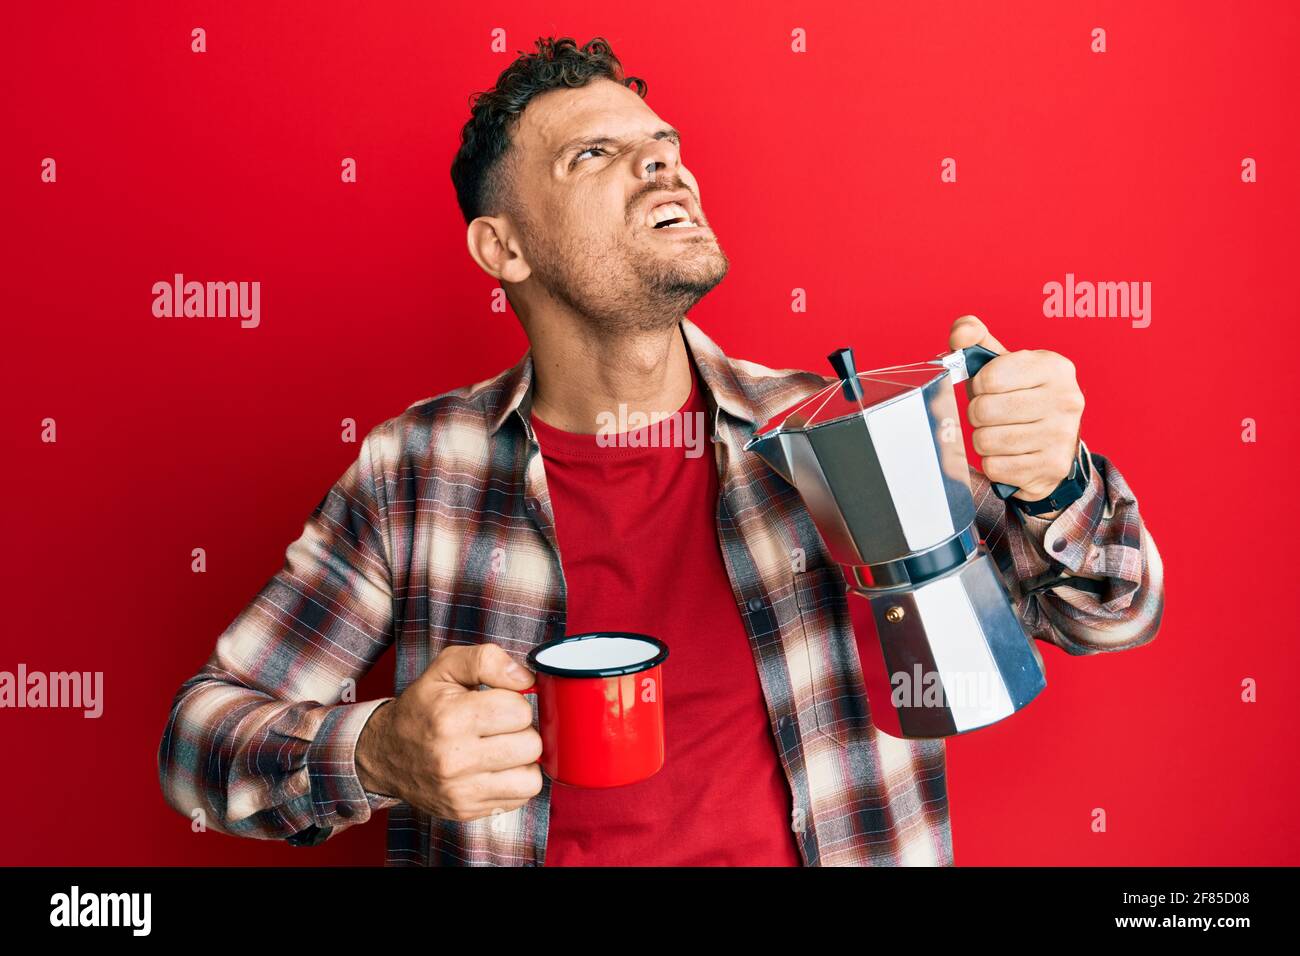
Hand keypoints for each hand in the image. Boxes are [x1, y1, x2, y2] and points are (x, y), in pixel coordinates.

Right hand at [355, 643, 542, 822]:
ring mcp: (460, 791)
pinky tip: (496, 768)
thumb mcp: (446, 668)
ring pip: (530, 777)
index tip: (500, 703)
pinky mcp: (465, 811)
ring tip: (503, 748)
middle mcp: (454, 758)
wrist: (384, 753)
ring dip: (523, 760)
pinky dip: (515, 782)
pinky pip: (519, 799)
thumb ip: (487, 660)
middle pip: (530, 745)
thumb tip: (526, 678)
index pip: (519, 711)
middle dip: (522, 731)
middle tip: (502, 727)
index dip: (516, 702)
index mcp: (450, 717)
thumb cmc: (421, 707)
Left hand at [948, 315, 1084, 501]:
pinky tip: (1008, 454)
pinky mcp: (1052, 466)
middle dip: (978, 414)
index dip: (978, 386)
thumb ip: (975, 340)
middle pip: (984, 411)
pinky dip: (993, 462)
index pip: (989, 377)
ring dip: (983, 439)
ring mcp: (1062, 435)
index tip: (989, 388)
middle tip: (992, 414)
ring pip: (986, 440)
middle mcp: (1066, 399)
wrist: (1054, 441)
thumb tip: (961, 332)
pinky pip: (994, 466)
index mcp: (1054, 367)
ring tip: (1000, 432)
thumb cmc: (1020, 396)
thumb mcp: (1003, 363)